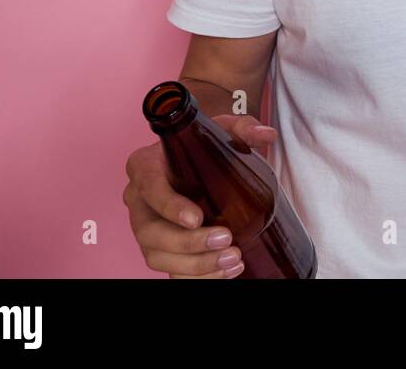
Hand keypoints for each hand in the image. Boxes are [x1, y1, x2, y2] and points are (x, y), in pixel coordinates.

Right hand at [122, 113, 277, 277]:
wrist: (198, 165)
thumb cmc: (202, 147)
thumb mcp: (222, 130)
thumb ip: (243, 127)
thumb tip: (267, 135)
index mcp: (144, 166)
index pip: (148, 187)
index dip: (169, 206)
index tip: (197, 218)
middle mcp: (138, 201)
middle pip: (150, 231)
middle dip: (187, 243)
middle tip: (225, 238)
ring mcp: (146, 229)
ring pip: (157, 257)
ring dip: (195, 265)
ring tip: (232, 258)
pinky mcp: (159, 249)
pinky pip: (170, 272)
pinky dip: (197, 277)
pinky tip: (227, 271)